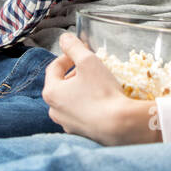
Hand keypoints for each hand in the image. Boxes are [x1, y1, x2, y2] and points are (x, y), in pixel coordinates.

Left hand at [42, 33, 159, 145]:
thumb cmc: (101, 92)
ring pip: (69, 100)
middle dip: (74, 73)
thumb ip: (74, 47)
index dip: (67, 56)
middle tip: (89, 66)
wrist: (119, 125)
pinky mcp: (80, 132)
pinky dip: (86, 104)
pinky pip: (79, 113)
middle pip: (60, 85)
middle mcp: (54, 110)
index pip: (54, 68)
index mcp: (51, 92)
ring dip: (80, 89)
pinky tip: (100, 100)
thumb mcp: (88, 62)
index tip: (80, 52)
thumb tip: (64, 38)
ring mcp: (66, 123)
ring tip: (96, 83)